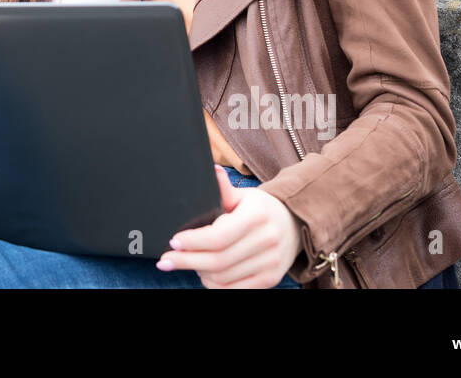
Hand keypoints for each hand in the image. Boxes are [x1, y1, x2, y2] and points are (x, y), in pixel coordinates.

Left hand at [156, 164, 301, 288]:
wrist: (294, 225)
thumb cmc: (261, 209)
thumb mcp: (245, 195)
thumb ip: (224, 189)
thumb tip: (211, 171)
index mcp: (256, 216)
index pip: (218, 236)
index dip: (192, 242)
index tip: (173, 241)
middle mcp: (266, 241)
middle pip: (218, 260)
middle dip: (186, 261)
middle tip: (166, 259)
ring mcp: (270, 263)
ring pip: (224, 278)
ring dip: (199, 273)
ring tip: (187, 262)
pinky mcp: (270, 279)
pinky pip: (235, 289)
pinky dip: (215, 285)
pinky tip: (204, 275)